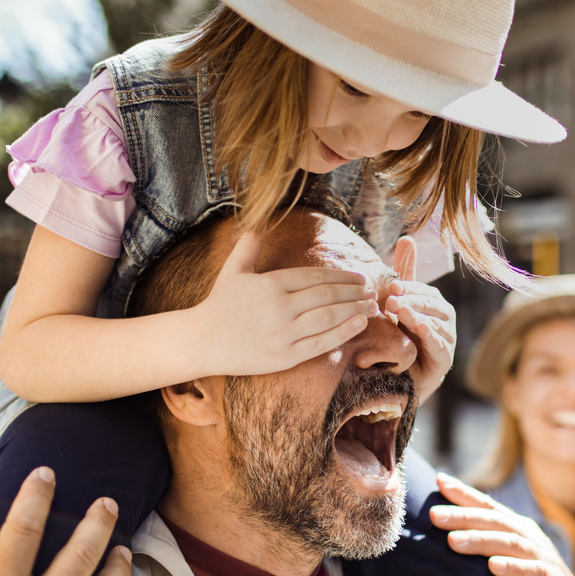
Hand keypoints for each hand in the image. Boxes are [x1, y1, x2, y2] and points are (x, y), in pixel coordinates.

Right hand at [193, 232, 378, 376]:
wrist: (202, 341)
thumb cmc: (220, 304)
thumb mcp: (233, 270)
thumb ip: (250, 245)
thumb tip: (257, 219)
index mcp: (271, 284)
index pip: (316, 277)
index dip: (341, 276)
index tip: (359, 276)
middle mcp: (279, 308)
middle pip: (327, 296)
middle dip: (354, 292)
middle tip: (371, 289)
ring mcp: (283, 333)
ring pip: (329, 318)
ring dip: (355, 310)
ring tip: (372, 305)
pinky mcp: (285, 356)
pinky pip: (321, 344)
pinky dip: (344, 333)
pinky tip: (360, 324)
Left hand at [386, 236, 456, 402]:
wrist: (402, 375)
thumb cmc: (402, 334)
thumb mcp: (399, 302)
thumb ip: (405, 273)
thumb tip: (407, 237)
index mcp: (434, 302)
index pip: (423, 290)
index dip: (408, 288)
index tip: (390, 287)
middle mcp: (444, 318)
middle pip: (431, 305)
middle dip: (411, 301)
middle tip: (390, 302)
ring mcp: (446, 338)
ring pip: (436, 324)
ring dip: (418, 317)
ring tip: (402, 314)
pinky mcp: (444, 359)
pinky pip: (440, 345)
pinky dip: (432, 337)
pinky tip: (421, 330)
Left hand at [429, 473, 574, 575]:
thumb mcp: (506, 565)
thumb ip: (483, 551)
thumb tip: (441, 539)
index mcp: (518, 530)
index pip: (489, 506)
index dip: (465, 493)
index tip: (438, 481)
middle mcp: (531, 539)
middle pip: (495, 521)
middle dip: (463, 516)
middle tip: (434, 515)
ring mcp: (545, 560)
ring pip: (511, 543)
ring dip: (481, 540)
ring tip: (453, 541)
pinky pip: (535, 573)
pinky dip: (514, 568)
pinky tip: (493, 566)